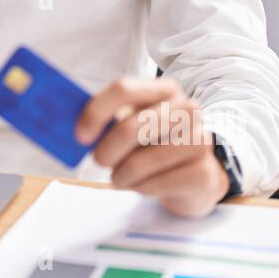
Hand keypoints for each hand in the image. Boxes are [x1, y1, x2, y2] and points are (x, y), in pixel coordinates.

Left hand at [75, 76, 231, 217]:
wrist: (199, 175)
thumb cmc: (157, 146)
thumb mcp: (135, 123)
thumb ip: (109, 119)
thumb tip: (75, 128)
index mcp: (165, 90)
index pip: (123, 89)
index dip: (95, 113)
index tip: (80, 136)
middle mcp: (187, 110)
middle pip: (129, 128)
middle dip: (105, 152)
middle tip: (101, 162)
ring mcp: (199, 140)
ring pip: (139, 162)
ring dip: (121, 176)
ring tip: (124, 177)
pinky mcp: (203, 173)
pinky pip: (154, 184)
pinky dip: (140, 189)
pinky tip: (147, 184)